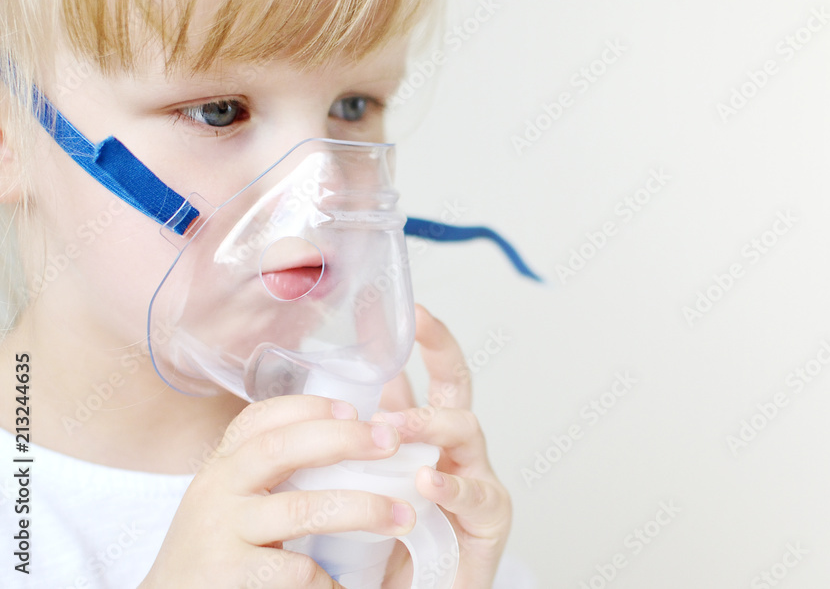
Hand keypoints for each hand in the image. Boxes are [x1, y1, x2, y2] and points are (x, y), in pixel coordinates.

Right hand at [139, 395, 414, 588]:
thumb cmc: (213, 553)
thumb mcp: (230, 503)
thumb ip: (272, 476)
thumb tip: (348, 442)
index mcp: (222, 468)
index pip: (258, 419)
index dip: (307, 407)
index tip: (353, 407)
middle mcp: (217, 492)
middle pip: (280, 449)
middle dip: (342, 439)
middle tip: (390, 443)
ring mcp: (221, 535)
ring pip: (301, 509)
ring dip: (362, 509)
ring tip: (403, 516)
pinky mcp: (229, 577)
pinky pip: (295, 570)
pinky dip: (331, 578)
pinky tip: (349, 582)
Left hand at [377, 305, 512, 587]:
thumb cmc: (388, 548)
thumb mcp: (361, 486)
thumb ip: (354, 444)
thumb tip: (319, 397)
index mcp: (417, 436)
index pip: (417, 378)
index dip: (414, 338)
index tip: (402, 303)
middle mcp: (450, 448)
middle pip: (455, 385)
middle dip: (441, 347)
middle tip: (420, 322)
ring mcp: (474, 477)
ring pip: (465, 429)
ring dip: (430, 422)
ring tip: (396, 427)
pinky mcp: (489, 519)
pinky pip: (478, 493)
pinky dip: (452, 484)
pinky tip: (427, 480)